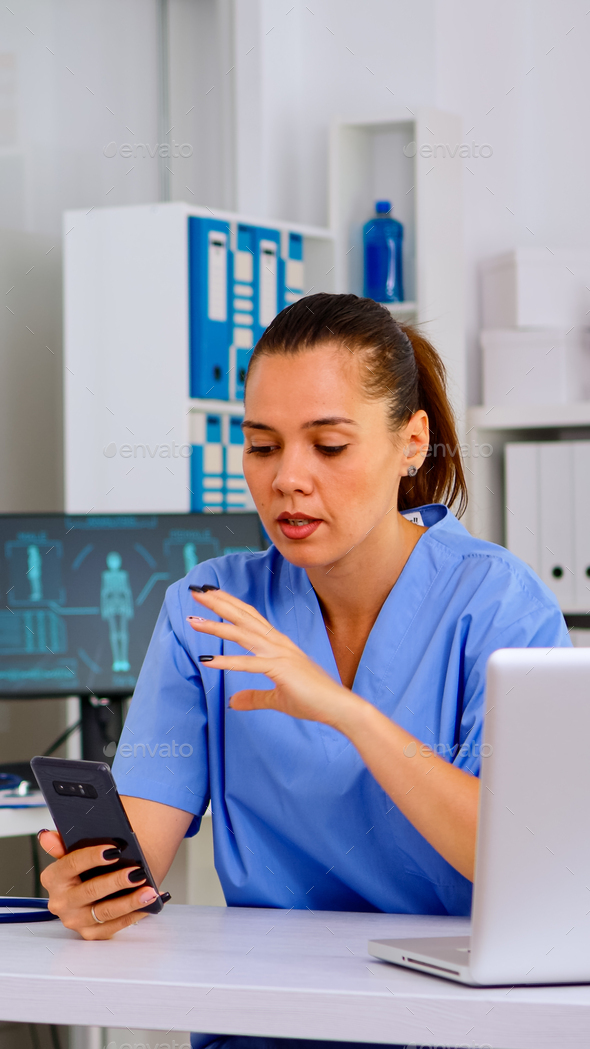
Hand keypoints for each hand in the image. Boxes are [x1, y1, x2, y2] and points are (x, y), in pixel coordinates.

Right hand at [38, 830, 157, 939]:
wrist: (94, 888)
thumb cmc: (85, 868)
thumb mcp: (73, 851)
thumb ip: (61, 843)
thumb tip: (47, 837)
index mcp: (54, 878)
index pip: (71, 864)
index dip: (92, 856)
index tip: (114, 850)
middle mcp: (62, 902)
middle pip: (90, 891)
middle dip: (116, 881)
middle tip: (137, 872)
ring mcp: (76, 920)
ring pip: (105, 912)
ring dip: (130, 901)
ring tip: (148, 891)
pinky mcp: (91, 933)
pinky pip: (115, 926)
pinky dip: (135, 914)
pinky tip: (148, 903)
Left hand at [188, 588, 364, 729]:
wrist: (339, 707)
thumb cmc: (313, 700)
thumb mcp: (277, 699)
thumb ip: (254, 697)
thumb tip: (234, 701)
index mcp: (279, 644)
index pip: (250, 617)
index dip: (230, 603)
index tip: (210, 593)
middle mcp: (278, 643)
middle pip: (243, 616)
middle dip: (218, 603)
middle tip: (195, 591)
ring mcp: (280, 654)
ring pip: (242, 634)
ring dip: (216, 625)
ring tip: (192, 619)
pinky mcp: (281, 670)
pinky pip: (248, 664)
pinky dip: (226, 661)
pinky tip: (207, 659)